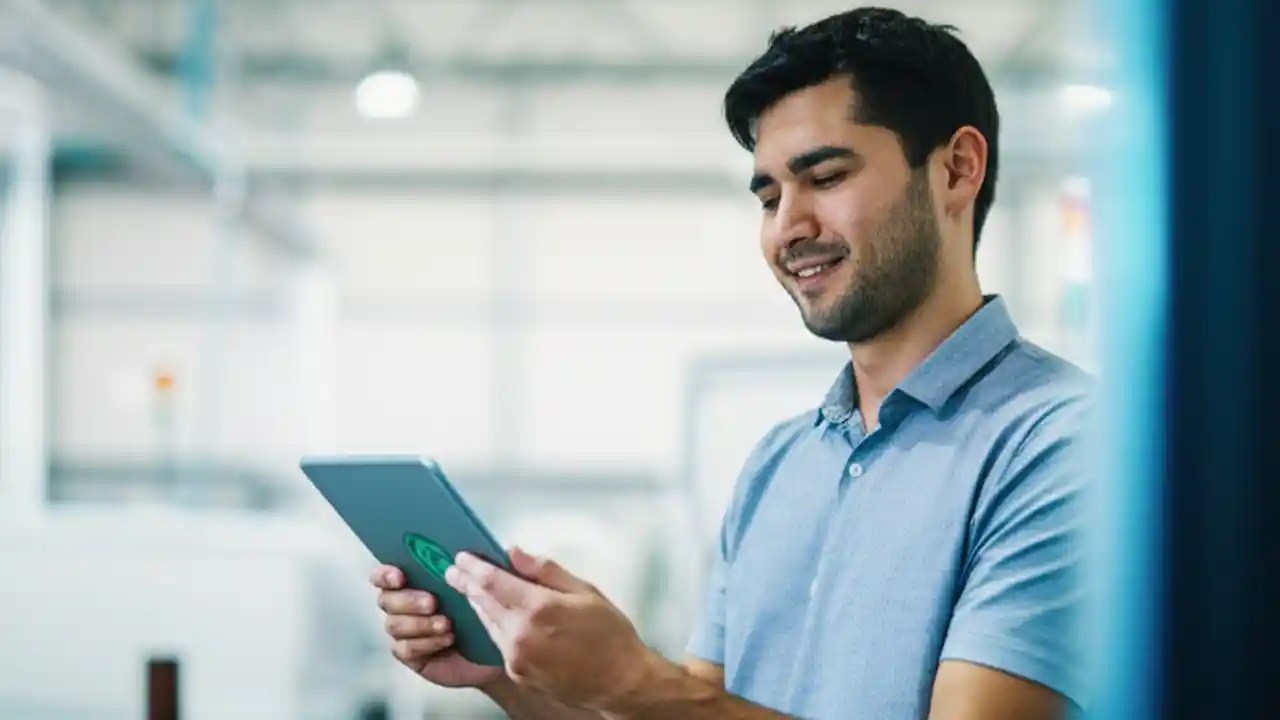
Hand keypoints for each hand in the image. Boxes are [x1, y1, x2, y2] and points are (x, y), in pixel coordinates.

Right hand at [371, 565, 505, 689]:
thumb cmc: (489, 609)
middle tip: (432, 602)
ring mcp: (405, 630)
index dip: (385, 574)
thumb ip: (492, 566)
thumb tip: (507, 548)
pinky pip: (405, 649)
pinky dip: (425, 643)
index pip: (385, 574)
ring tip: (446, 624)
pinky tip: (446, 639)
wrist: (498, 649)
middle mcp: (403, 603)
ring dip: (419, 623)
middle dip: (408, 599)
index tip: (400, 576)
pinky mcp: (411, 654)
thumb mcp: (491, 584)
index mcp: (415, 579)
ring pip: (394, 625)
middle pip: (386, 599)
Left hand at [445, 547, 658, 710]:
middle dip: (468, 584)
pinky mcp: (518, 673)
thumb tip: (513, 553)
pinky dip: (494, 625)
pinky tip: (495, 615)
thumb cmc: (609, 634)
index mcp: (538, 608)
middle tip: (455, 570)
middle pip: (483, 602)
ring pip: (488, 623)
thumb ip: (545, 570)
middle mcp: (521, 634)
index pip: (492, 582)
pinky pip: (499, 642)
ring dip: (478, 604)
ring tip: (470, 589)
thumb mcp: (584, 590)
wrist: (620, 681)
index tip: (462, 557)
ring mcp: (517, 657)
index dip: (473, 567)